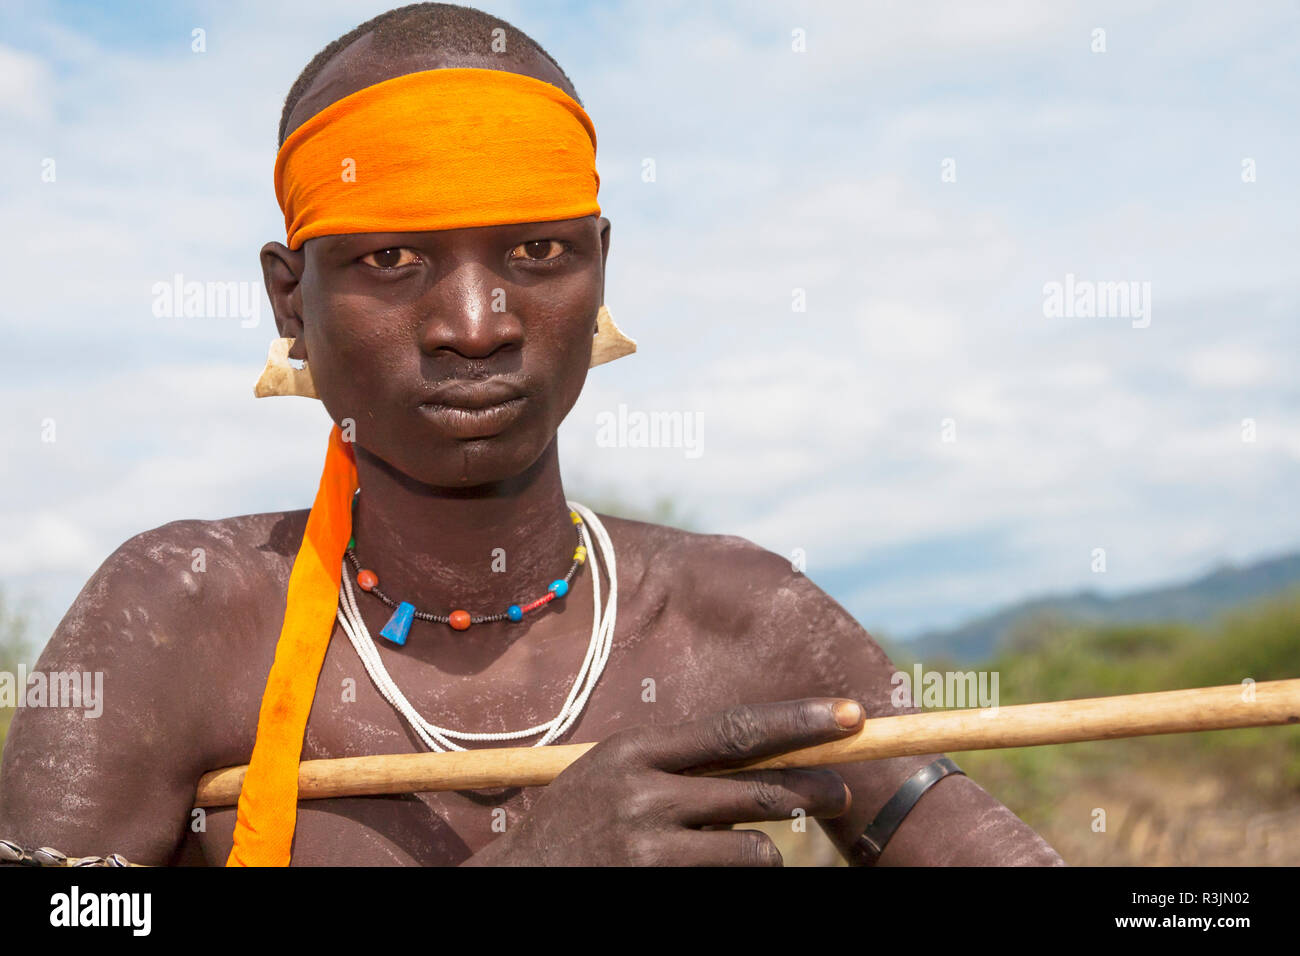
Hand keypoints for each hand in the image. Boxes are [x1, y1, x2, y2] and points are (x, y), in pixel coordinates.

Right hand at [461, 697, 863, 865]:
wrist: (519, 882)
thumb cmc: (576, 827)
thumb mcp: (613, 775)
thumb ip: (676, 765)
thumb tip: (760, 762)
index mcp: (635, 750)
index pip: (734, 729)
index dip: (798, 721)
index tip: (850, 715)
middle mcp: (644, 791)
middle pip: (758, 786)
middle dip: (811, 788)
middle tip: (839, 794)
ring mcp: (649, 843)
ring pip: (753, 847)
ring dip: (762, 850)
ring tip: (742, 849)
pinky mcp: (656, 883)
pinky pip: (731, 880)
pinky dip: (735, 875)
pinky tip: (704, 869)